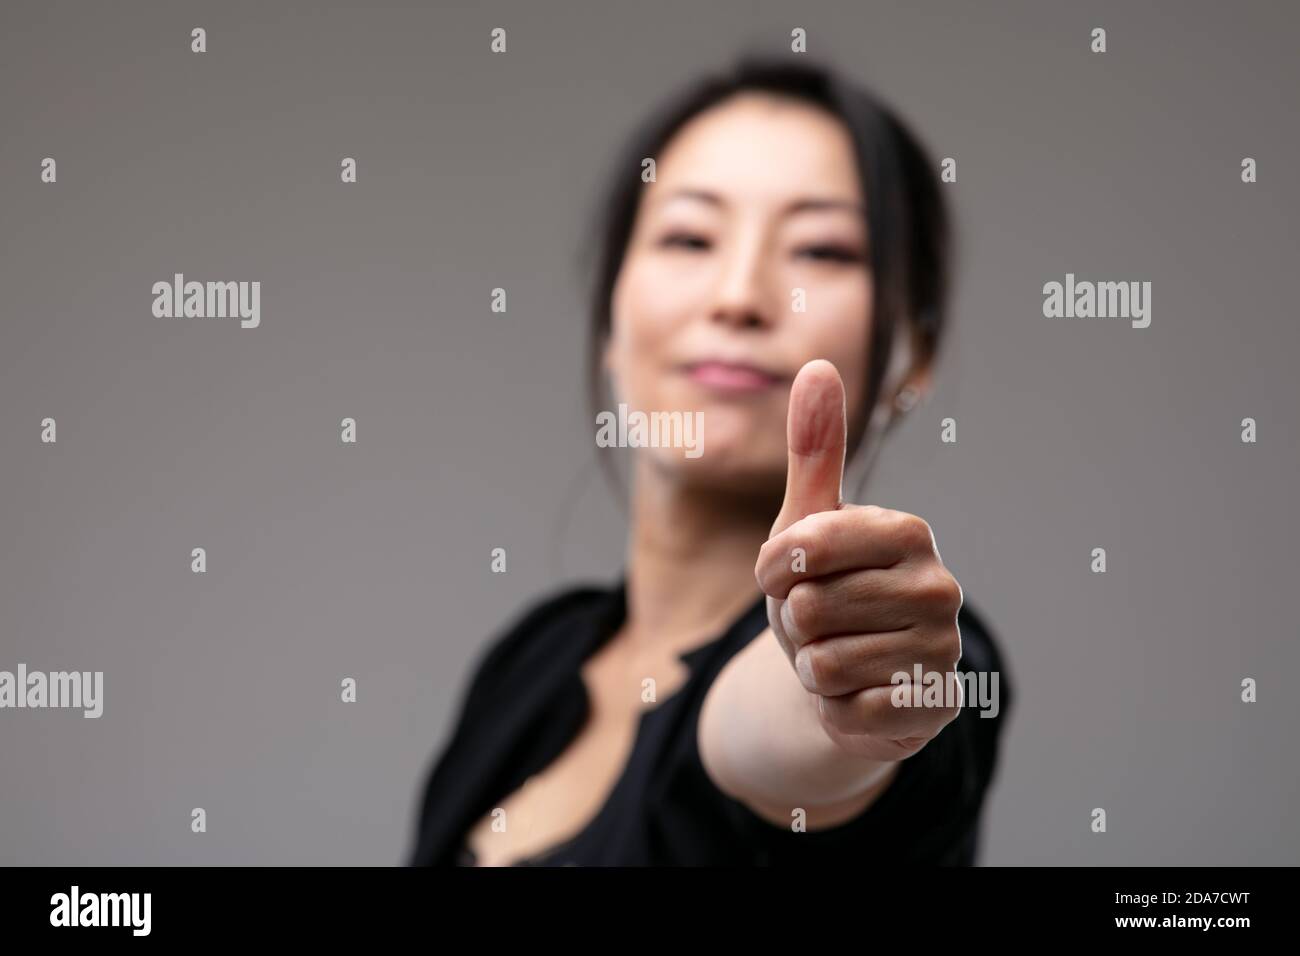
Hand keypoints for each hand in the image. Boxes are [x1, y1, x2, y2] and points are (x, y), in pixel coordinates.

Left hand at [754, 359, 964, 761]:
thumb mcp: (807, 524)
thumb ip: (815, 450)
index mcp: (908, 532)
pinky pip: (843, 711)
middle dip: (794, 622)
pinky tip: (854, 694)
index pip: (809, 543)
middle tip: (819, 622)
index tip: (783, 572)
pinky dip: (831, 708)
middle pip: (810, 608)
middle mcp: (940, 588)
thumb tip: (817, 365)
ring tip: (836, 655)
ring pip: (822, 664)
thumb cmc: (825, 590)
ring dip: (810, 667)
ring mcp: (942, 652)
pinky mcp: (931, 710)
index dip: (776, 566)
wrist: (846, 677)